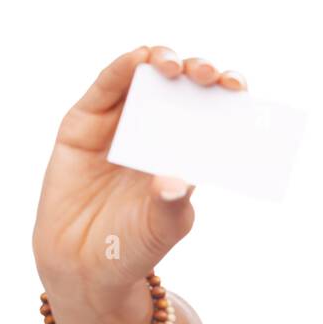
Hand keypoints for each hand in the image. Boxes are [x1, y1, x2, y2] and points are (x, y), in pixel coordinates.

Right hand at [32, 45, 246, 308]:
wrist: (84, 264)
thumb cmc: (133, 246)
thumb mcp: (162, 228)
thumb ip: (172, 203)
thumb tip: (178, 178)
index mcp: (184, 151)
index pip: (211, 113)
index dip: (225, 94)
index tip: (238, 88)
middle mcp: (155, 130)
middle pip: (182, 87)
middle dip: (197, 73)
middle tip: (208, 75)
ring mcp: (119, 122)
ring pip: (144, 78)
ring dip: (161, 61)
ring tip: (173, 66)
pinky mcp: (85, 122)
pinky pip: (106, 87)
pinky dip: (122, 68)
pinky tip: (137, 59)